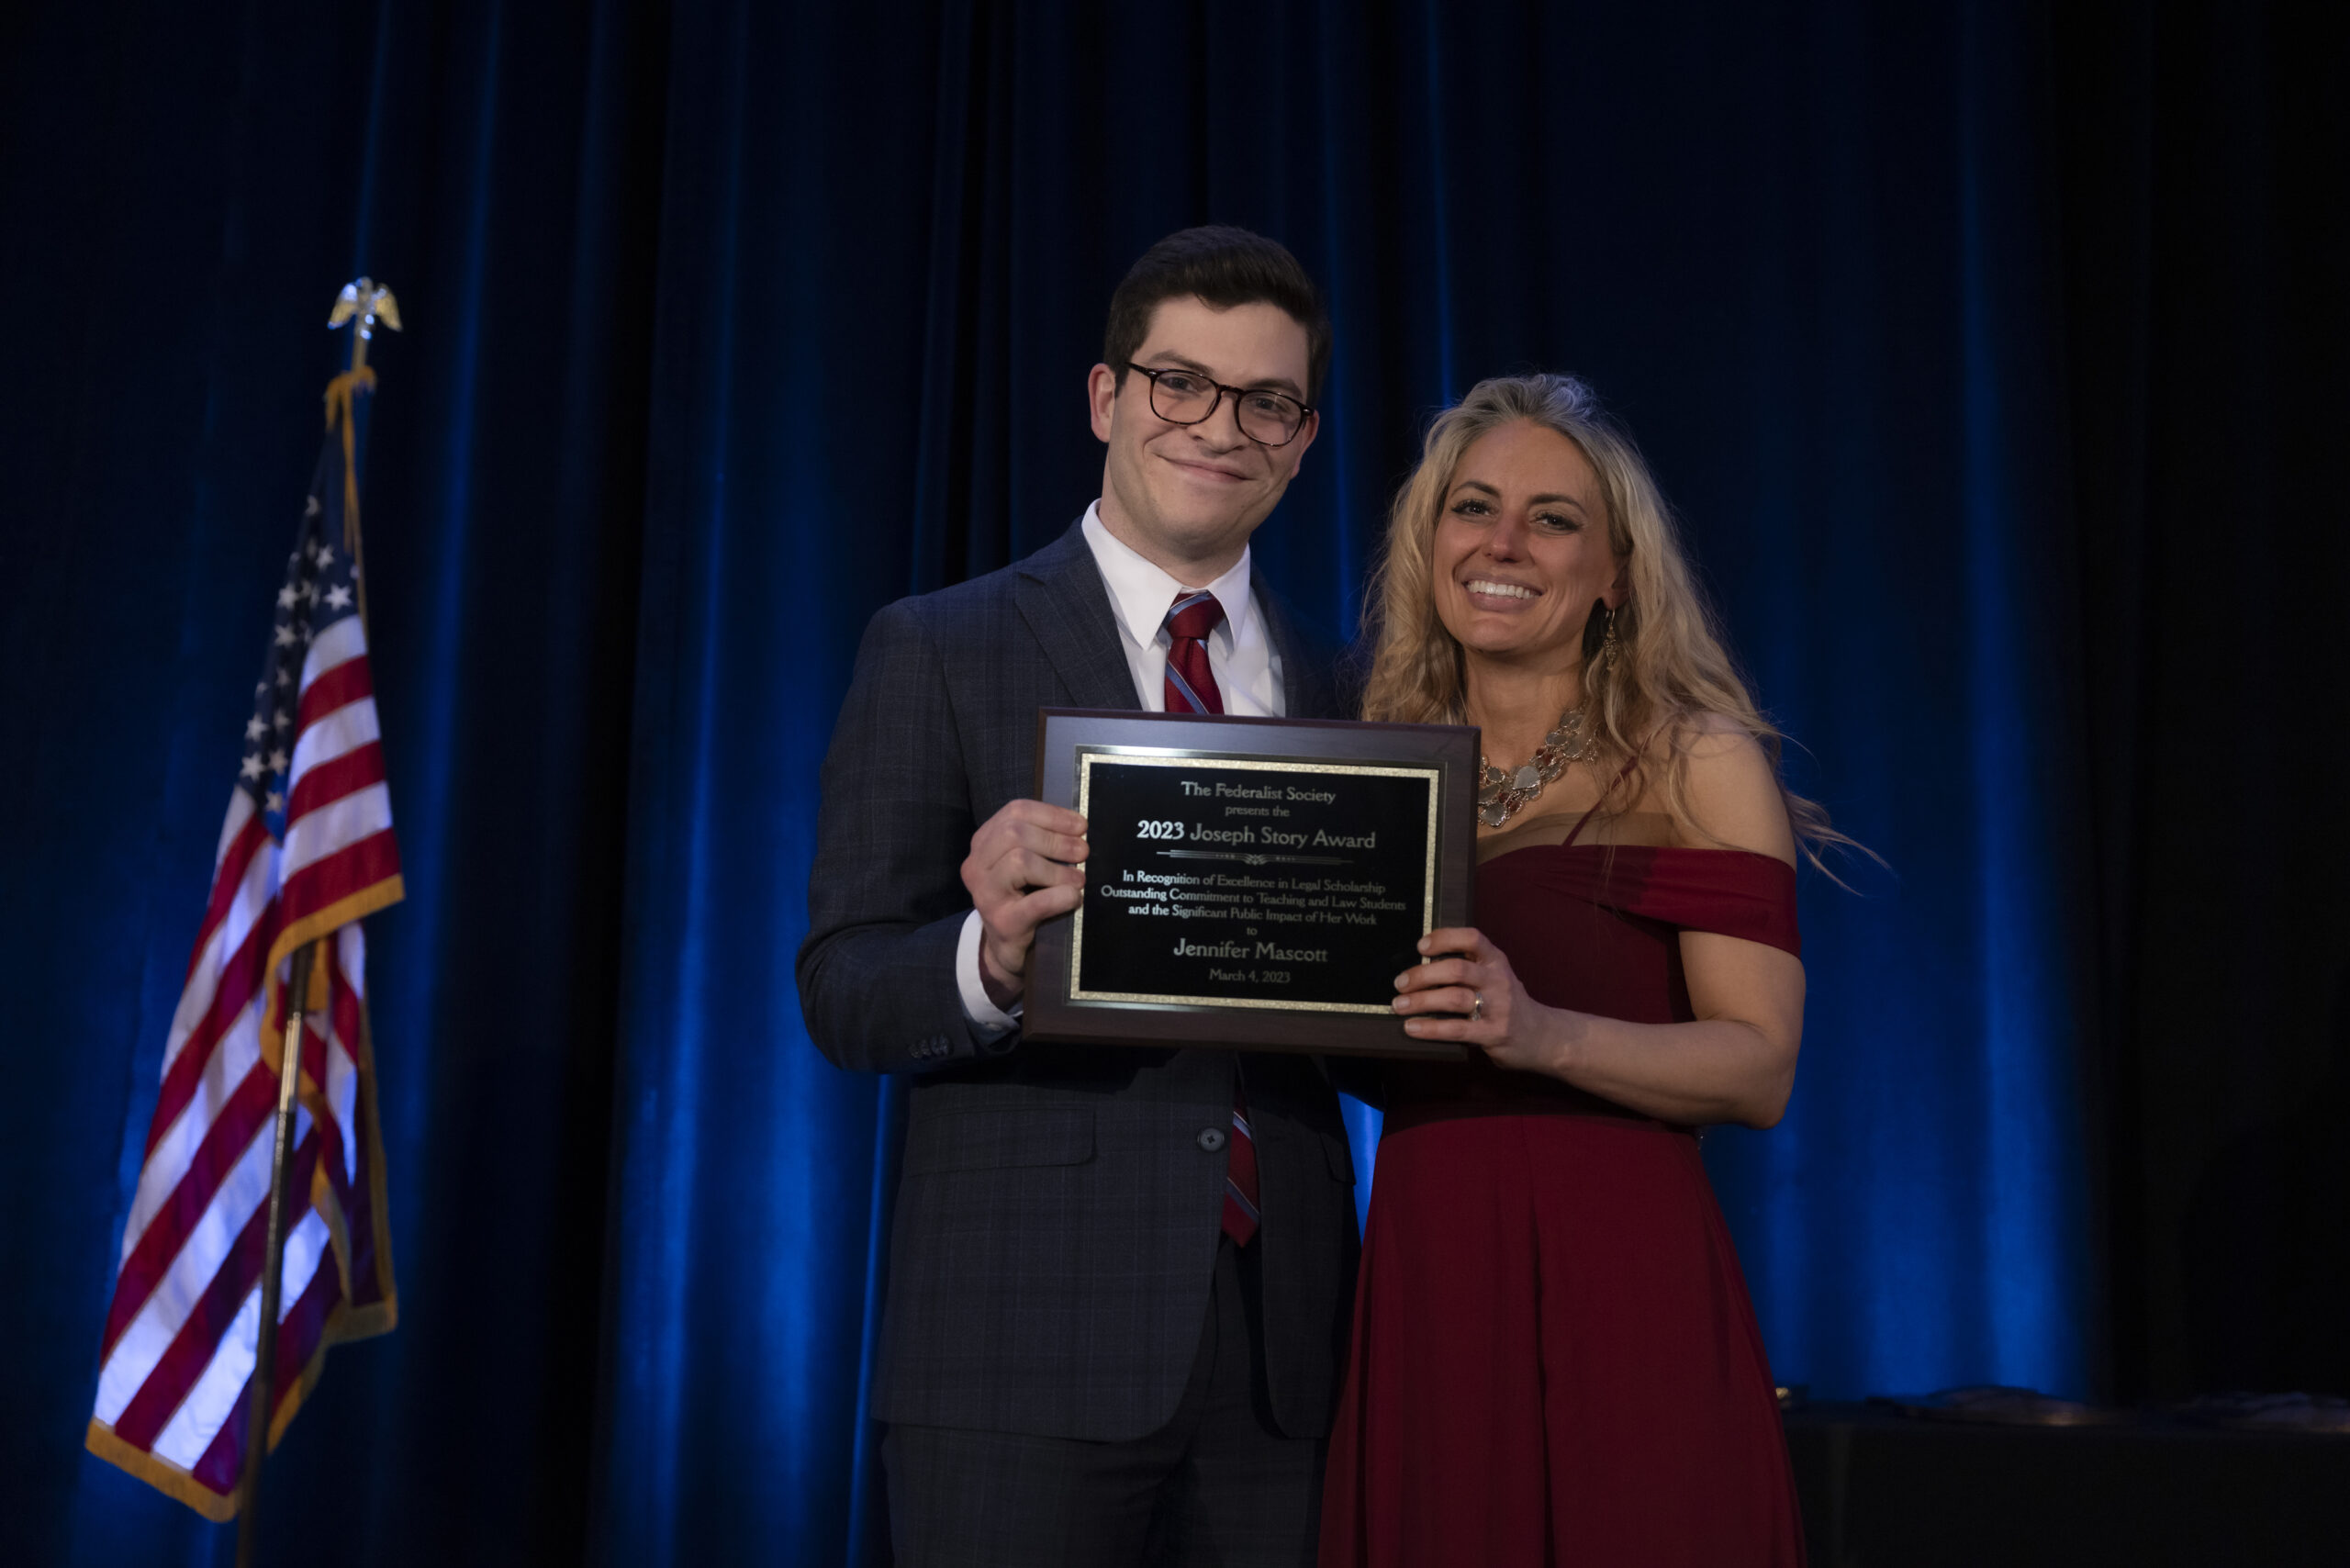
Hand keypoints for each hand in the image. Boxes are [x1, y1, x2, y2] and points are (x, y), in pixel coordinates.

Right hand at [961, 799, 1087, 1009]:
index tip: (1080, 825)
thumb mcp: (1025, 864)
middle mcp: (976, 865)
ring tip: (1078, 879)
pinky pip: (1034, 902)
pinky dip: (1059, 896)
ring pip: (1019, 861)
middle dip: (1055, 839)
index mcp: (984, 843)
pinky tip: (1074, 897)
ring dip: (1057, 868)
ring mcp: (985, 894)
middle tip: (1083, 851)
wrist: (1004, 947)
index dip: (1051, 815)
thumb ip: (1042, 841)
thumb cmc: (1021, 898)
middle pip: (1013, 833)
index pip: (1015, 812)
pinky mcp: (1001, 921)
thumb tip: (1080, 828)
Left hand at [1391, 927, 1569, 1073]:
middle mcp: (1498, 979)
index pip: (1472, 939)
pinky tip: (1413, 1028)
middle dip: (1422, 975)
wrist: (1542, 1036)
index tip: (1421, 947)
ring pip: (1454, 998)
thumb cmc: (1506, 1003)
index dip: (1444, 939)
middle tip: (1400, 983)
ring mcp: (1498, 1007)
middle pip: (1456, 969)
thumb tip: (1418, 968)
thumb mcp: (1494, 978)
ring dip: (1421, 1001)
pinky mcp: (1494, 1033)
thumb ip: (1467, 969)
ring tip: (1399, 1005)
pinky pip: (1457, 1029)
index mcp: (1495, 961)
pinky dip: (1431, 1028)